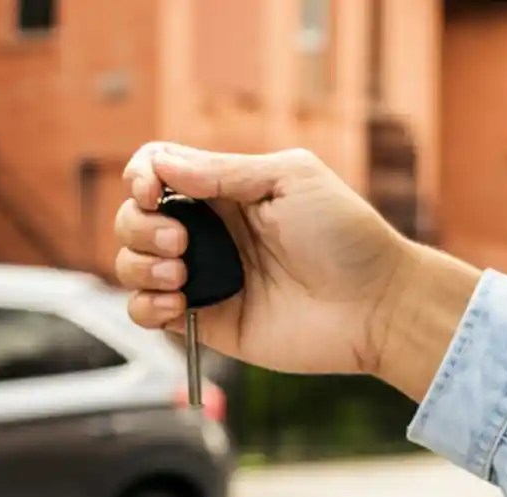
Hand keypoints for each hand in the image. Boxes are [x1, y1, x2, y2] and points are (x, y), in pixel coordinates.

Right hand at [115, 143, 413, 376]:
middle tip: (180, 242)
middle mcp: (206, 232)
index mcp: (224, 191)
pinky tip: (178, 304)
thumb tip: (161, 165)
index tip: (151, 191)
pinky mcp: (203, 320)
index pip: (156, 172)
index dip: (139, 177)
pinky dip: (146, 306)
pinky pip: (145, 313)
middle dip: (141, 227)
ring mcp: (202, 277)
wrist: (375, 305)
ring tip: (180, 276)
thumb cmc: (345, 235)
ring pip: (131, 265)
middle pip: (133, 218)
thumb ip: (222, 171)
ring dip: (140, 266)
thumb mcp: (289, 179)